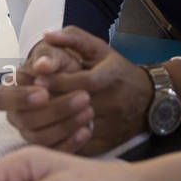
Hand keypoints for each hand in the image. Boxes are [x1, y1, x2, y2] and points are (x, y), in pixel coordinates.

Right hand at [0, 39, 92, 151]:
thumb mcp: (58, 54)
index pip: (1, 99)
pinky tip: (86, 130)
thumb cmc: (63, 65)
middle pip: (25, 121)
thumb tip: (42, 65)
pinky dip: (71, 143)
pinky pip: (54, 151)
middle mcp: (17, 114)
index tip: (44, 93)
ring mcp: (31, 133)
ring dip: (66, 125)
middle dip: (55, 110)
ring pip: (40, 138)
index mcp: (11, 90)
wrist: (81, 80)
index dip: (20, 98)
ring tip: (89, 111)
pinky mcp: (48, 146)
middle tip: (83, 97)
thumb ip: (49, 56)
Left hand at [37, 27, 151, 155]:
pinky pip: (82, 146)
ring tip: (34, 116)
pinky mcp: (108, 143)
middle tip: (30, 99)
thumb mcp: (100, 50)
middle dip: (51, 103)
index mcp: (111, 77)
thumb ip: (74, 39)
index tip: (38, 79)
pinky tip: (49, 133)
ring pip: (78, 128)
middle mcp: (114, 102)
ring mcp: (112, 125)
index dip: (58, 81)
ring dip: (54, 124)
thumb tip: (47, 35)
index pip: (83, 82)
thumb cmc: (118, 72)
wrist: (149, 100)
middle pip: (78, 106)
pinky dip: (64, 141)